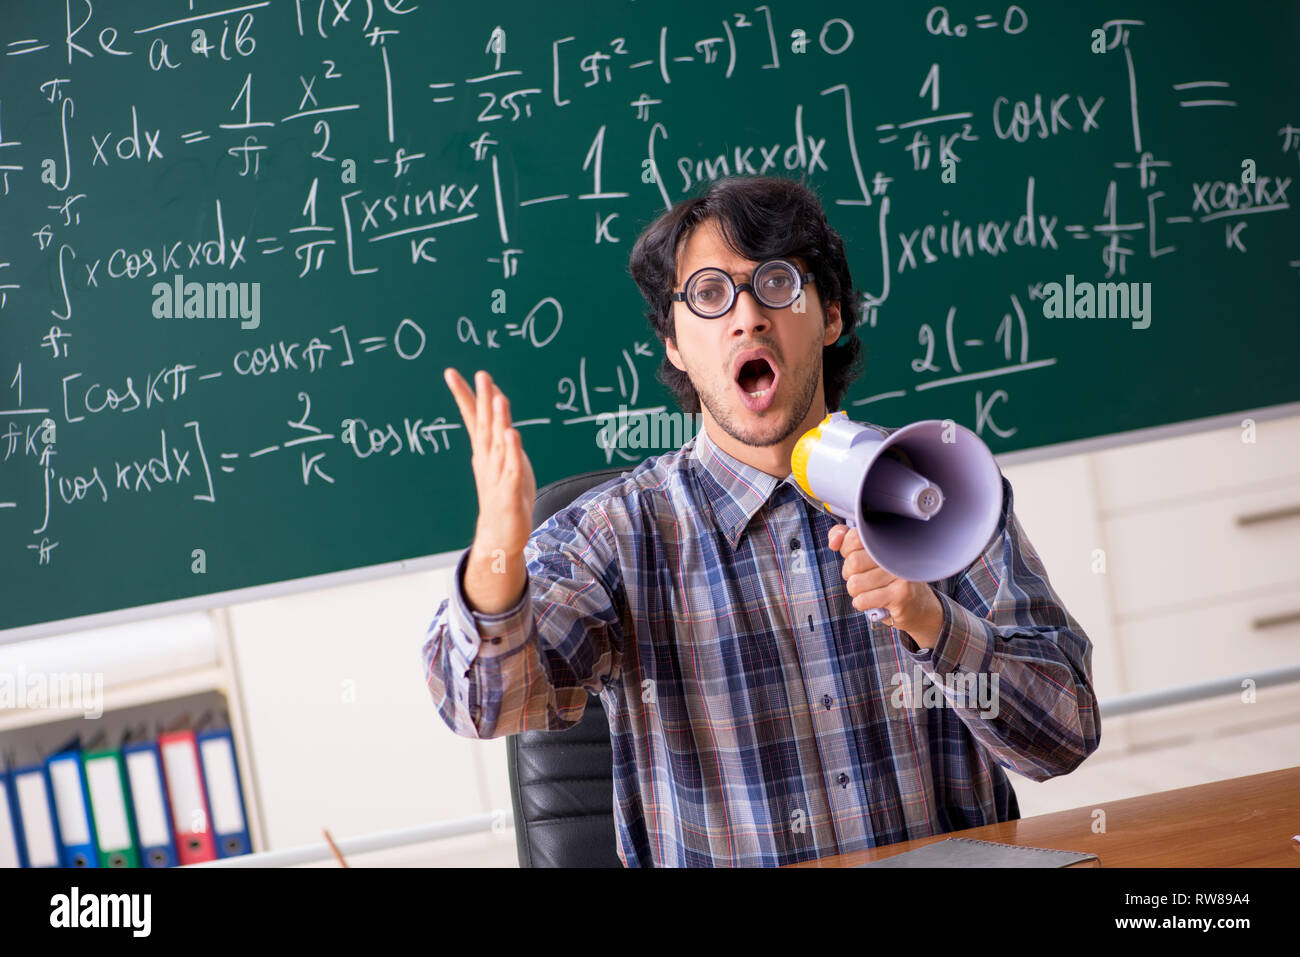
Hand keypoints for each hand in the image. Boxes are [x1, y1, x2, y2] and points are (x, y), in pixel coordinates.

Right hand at [444, 368, 535, 612]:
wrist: (501, 534)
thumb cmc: (504, 493)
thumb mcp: (502, 459)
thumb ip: (498, 434)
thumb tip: (496, 406)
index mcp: (484, 450)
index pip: (473, 418)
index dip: (464, 395)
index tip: (451, 373)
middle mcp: (488, 459)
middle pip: (486, 424)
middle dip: (483, 399)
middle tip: (480, 375)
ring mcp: (499, 474)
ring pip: (499, 443)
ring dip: (499, 420)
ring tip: (498, 398)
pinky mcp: (511, 491)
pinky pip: (512, 468)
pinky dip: (512, 451)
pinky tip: (512, 435)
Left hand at [828, 524, 943, 648]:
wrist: (919, 606)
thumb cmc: (889, 578)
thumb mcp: (868, 556)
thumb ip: (847, 541)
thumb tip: (833, 542)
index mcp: (889, 539)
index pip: (854, 537)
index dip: (846, 550)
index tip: (855, 556)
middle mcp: (897, 553)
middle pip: (852, 562)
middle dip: (850, 574)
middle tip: (863, 577)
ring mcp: (901, 573)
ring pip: (855, 583)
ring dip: (856, 592)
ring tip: (870, 590)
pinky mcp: (901, 594)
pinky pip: (862, 600)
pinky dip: (862, 604)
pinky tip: (874, 601)